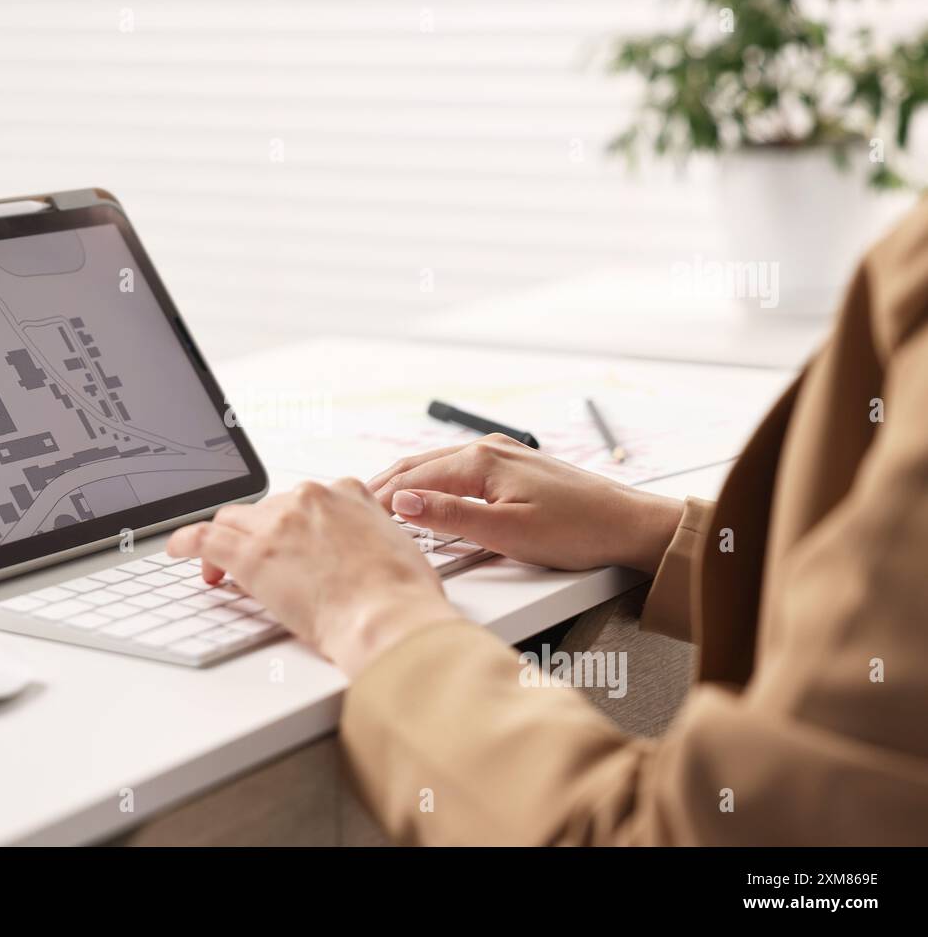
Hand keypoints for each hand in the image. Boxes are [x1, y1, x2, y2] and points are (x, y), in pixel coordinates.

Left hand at [167, 478, 463, 675]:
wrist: (387, 616)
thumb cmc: (403, 595)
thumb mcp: (398, 548)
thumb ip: (374, 539)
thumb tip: (368, 556)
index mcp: (348, 493)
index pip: (307, 501)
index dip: (293, 525)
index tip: (290, 542)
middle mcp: (310, 498)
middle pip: (268, 510)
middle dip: (262, 535)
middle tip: (262, 565)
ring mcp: (278, 524)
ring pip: (235, 520)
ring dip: (226, 541)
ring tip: (220, 567)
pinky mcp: (251, 553)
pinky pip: (205, 538)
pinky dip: (186, 541)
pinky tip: (176, 550)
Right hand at [366, 434, 681, 572]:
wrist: (629, 525)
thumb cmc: (577, 531)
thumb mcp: (507, 532)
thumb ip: (450, 516)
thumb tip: (400, 503)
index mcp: (481, 461)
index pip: (412, 479)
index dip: (379, 498)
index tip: (352, 516)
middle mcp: (488, 449)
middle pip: (418, 465)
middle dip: (383, 484)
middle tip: (350, 505)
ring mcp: (502, 454)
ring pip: (436, 464)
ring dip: (403, 480)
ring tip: (375, 499)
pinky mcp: (513, 466)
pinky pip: (456, 467)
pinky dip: (429, 479)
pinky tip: (423, 492)